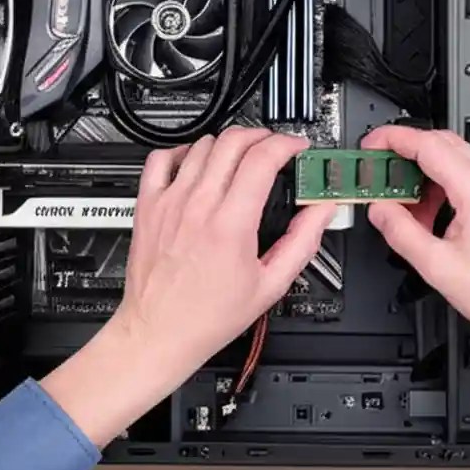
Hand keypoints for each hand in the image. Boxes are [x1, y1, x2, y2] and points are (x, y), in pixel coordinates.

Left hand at [41, 127, 335, 445]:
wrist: (158, 333)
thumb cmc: (207, 317)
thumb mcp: (270, 285)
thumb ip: (302, 242)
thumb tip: (322, 212)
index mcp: (231, 224)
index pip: (262, 157)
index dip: (286, 144)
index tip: (296, 148)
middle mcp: (198, 206)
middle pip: (233, 142)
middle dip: (261, 136)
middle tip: (273, 148)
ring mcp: (169, 202)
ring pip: (201, 145)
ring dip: (228, 144)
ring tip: (241, 158)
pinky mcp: (148, 206)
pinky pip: (160, 159)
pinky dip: (182, 152)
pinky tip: (196, 164)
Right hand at [361, 126, 469, 360]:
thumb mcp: (438, 266)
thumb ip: (401, 232)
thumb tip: (381, 211)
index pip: (427, 143)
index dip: (392, 139)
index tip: (371, 146)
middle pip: (441, 144)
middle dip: (405, 153)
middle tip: (379, 172)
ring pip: (455, 160)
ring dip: (424, 175)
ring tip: (401, 205)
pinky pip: (468, 179)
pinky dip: (442, 188)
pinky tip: (428, 216)